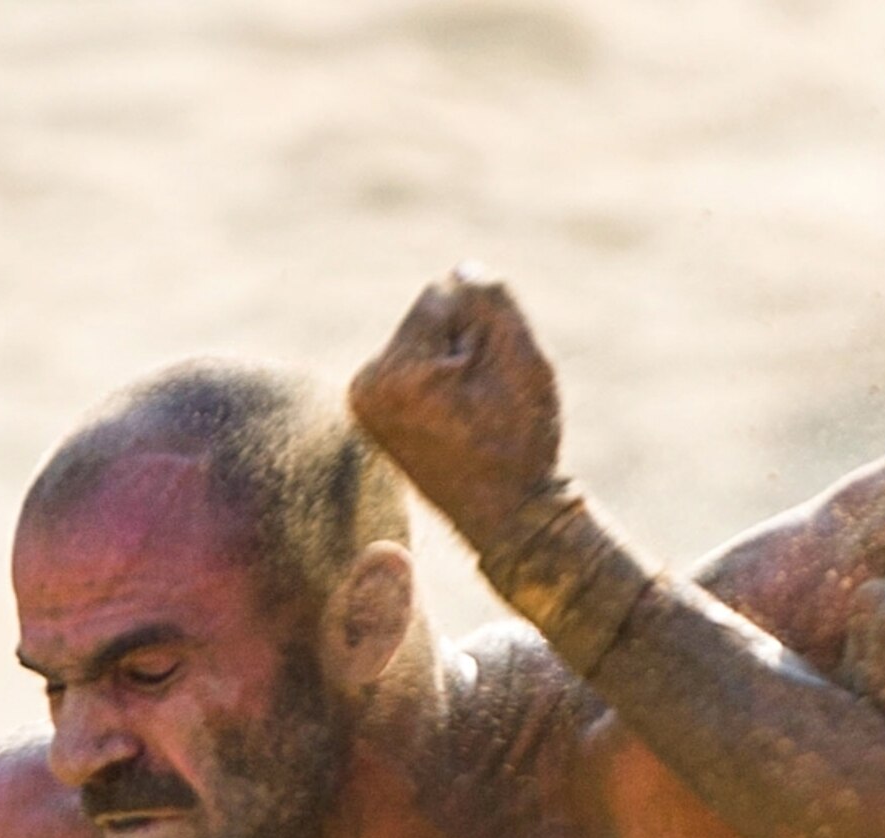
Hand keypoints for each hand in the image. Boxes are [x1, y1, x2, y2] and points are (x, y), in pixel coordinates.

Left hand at [349, 265, 566, 547]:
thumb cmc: (520, 441)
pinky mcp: (370, 414)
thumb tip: (459, 272)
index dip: (485, 331)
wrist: (510, 518)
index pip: (443, 297)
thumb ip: (491, 298)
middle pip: (426, 319)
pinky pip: (412, 369)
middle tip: (485, 405)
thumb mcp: (522, 358)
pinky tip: (456, 421)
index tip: (493, 388)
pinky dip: (439, 385)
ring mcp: (361, 403)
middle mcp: (364, 385)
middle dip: (464, 347)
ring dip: (453, 366)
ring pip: (421, 343)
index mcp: (395, 373)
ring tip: (473, 417)